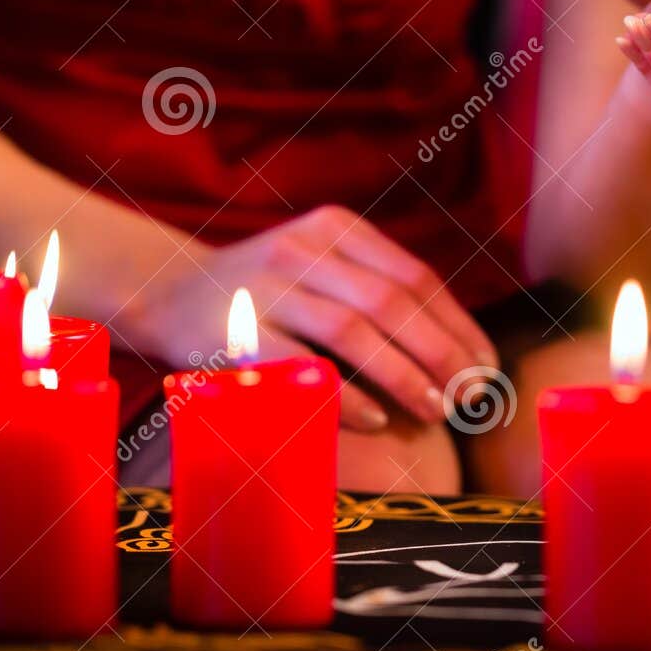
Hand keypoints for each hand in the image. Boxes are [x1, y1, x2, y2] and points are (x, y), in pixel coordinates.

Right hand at [124, 206, 496, 431]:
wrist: (163, 291)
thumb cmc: (265, 295)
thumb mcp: (320, 269)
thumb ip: (377, 293)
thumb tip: (460, 354)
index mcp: (335, 229)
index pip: (415, 277)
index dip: (458, 325)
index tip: (486, 367)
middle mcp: (303, 248)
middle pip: (392, 302)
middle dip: (441, 354)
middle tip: (469, 396)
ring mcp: (267, 286)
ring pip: (354, 329)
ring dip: (403, 374)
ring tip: (434, 410)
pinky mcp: (236, 330)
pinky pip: (302, 364)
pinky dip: (345, 395)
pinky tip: (378, 420)